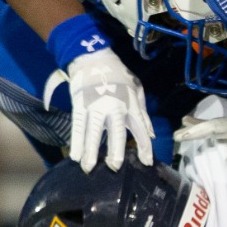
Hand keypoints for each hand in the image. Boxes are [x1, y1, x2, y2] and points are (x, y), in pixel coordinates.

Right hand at [46, 46, 153, 171]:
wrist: (95, 59)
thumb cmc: (118, 76)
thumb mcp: (136, 91)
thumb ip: (143, 114)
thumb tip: (151, 134)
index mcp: (131, 105)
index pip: (141, 129)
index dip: (144, 146)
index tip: (146, 162)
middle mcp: (115, 107)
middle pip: (117, 133)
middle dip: (116, 151)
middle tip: (115, 167)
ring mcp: (96, 106)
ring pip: (94, 132)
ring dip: (91, 151)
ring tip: (89, 167)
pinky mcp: (80, 105)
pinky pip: (78, 126)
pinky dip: (76, 141)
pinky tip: (75, 156)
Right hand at [174, 112, 226, 158]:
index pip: (220, 125)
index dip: (201, 128)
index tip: (183, 130)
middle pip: (218, 126)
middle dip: (198, 129)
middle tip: (177, 133)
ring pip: (222, 129)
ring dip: (204, 129)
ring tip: (185, 129)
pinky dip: (218, 134)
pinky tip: (211, 135)